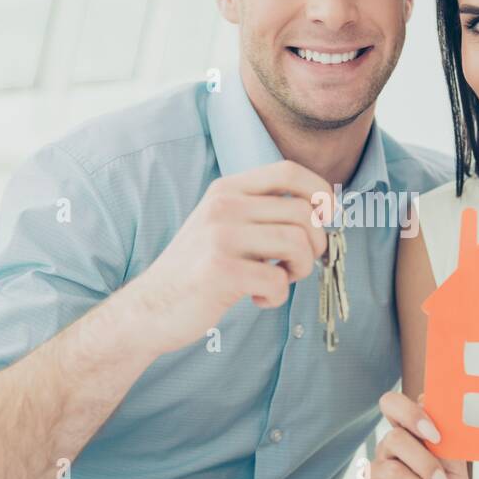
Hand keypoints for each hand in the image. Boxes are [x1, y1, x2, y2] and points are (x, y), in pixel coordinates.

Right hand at [129, 160, 331, 353]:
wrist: (149, 308)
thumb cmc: (198, 270)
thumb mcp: (223, 225)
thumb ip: (262, 213)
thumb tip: (322, 212)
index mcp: (227, 190)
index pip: (289, 171)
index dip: (321, 191)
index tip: (328, 217)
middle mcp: (223, 206)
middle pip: (303, 213)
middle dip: (317, 244)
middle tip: (299, 265)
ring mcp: (220, 237)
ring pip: (297, 244)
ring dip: (300, 270)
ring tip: (279, 281)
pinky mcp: (220, 272)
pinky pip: (278, 281)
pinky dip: (277, 297)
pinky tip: (257, 300)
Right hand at [358, 392, 472, 478]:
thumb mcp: (457, 469)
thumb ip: (449, 442)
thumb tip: (445, 417)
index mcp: (408, 433)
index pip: (393, 405)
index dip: (410, 414)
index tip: (435, 435)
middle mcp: (388, 449)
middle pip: (394, 439)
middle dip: (424, 463)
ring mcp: (375, 472)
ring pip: (394, 472)